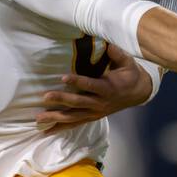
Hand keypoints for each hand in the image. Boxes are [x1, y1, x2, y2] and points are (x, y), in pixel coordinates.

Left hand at [37, 44, 152, 133]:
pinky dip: (60, 128)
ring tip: (38, 118)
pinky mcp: (91, 117)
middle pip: (78, 102)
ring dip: (55, 117)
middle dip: (61, 99)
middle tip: (45, 96)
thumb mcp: (128, 62)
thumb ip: (117, 54)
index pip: (91, 85)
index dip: (77, 81)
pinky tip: (46, 131)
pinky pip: (74, 124)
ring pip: (73, 116)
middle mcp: (100, 103)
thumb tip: (108, 44)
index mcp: (108, 88)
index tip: (63, 77)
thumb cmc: (129, 75)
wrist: (138, 93)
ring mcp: (95, 112)